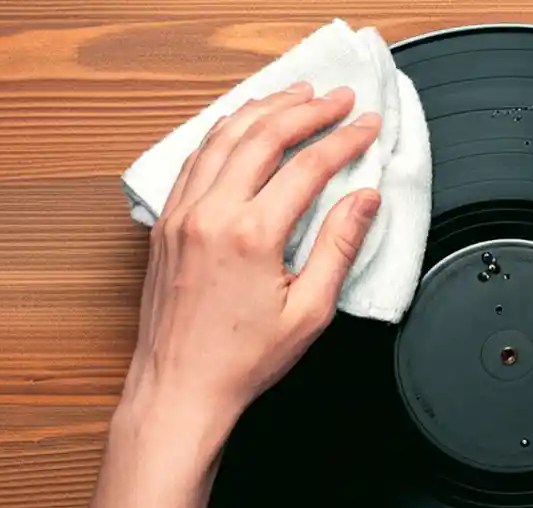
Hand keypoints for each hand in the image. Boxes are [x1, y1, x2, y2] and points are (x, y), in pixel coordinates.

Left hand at [123, 83, 382, 429]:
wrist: (180, 388)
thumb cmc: (241, 361)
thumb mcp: (310, 312)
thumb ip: (340, 246)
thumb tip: (365, 199)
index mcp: (251, 235)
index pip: (307, 167)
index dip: (344, 140)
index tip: (366, 127)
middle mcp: (211, 214)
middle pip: (264, 136)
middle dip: (307, 110)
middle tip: (338, 98)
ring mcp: (182, 214)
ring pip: (223, 137)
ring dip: (263, 108)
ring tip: (295, 95)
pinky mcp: (166, 222)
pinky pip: (195, 158)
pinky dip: (225, 131)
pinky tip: (243, 124)